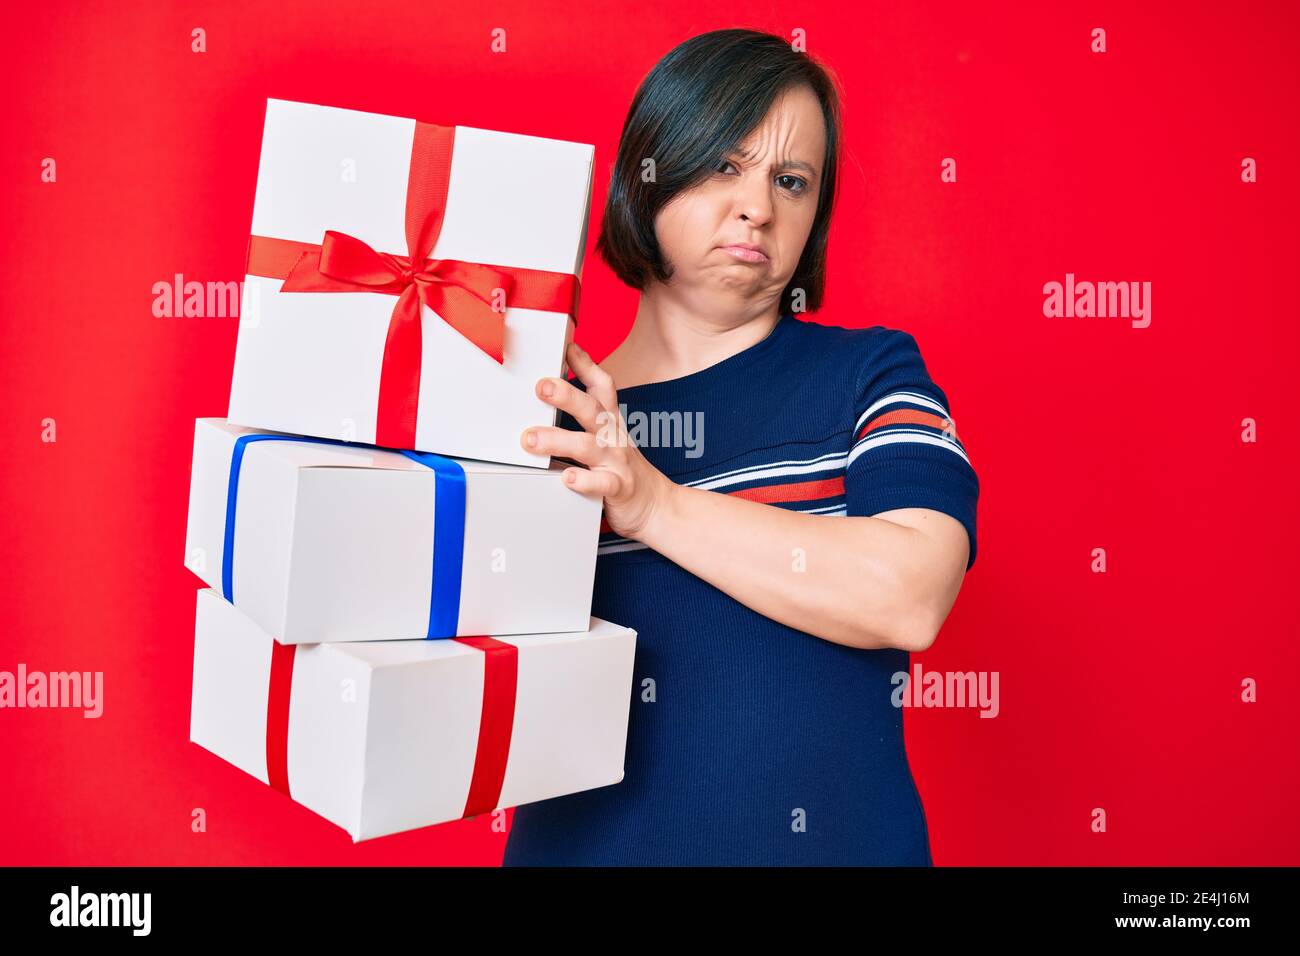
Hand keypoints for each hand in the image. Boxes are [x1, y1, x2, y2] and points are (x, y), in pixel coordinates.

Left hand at [522, 342, 675, 541]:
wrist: (656, 506)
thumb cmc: (623, 470)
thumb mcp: (609, 436)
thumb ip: (587, 417)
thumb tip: (556, 393)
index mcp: (611, 423)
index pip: (602, 388)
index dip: (586, 366)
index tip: (567, 348)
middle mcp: (614, 438)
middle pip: (592, 410)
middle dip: (566, 395)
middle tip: (541, 386)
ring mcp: (617, 462)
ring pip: (589, 446)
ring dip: (559, 440)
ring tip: (531, 439)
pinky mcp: (619, 489)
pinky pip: (602, 484)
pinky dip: (584, 480)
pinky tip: (567, 477)